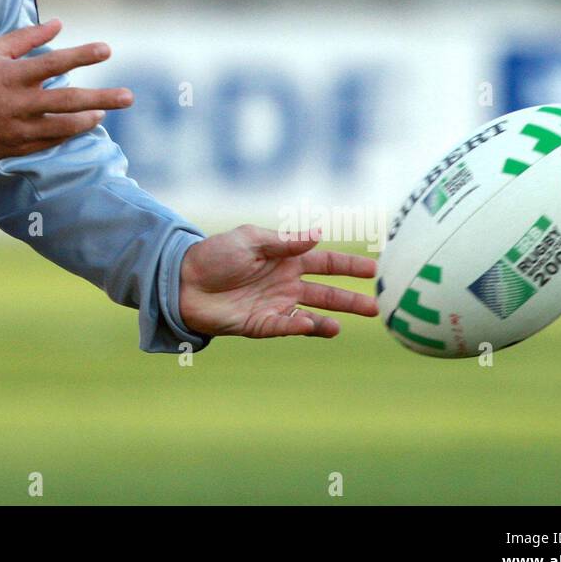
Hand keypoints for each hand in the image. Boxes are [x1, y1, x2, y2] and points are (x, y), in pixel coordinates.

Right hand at [0, 18, 132, 162]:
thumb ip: (25, 37)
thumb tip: (58, 24)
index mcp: (13, 76)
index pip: (54, 63)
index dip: (81, 55)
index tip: (106, 50)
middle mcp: (19, 103)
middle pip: (69, 100)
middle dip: (102, 98)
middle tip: (128, 97)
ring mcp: (19, 128)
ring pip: (62, 127)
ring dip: (87, 120)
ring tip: (103, 113)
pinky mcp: (16, 146)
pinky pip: (48, 142)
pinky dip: (66, 135)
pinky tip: (80, 126)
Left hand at [178, 224, 378, 337]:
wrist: (183, 281)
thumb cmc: (214, 255)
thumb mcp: (250, 240)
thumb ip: (284, 241)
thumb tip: (318, 234)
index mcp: (285, 259)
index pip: (324, 262)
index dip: (349, 265)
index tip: (375, 269)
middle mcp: (285, 283)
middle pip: (326, 292)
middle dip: (351, 298)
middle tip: (377, 306)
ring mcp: (275, 305)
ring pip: (312, 314)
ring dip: (332, 318)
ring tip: (348, 322)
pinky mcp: (261, 324)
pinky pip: (286, 326)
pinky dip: (300, 326)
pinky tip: (314, 325)